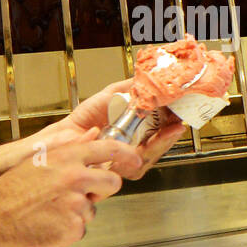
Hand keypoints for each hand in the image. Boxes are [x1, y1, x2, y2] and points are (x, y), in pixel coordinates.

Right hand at [0, 128, 144, 246]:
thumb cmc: (9, 192)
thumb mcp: (38, 160)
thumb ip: (69, 148)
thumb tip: (92, 135)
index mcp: (66, 157)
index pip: (108, 148)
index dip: (126, 154)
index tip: (135, 159)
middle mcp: (75, 177)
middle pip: (112, 181)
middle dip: (104, 187)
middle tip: (85, 192)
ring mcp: (77, 204)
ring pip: (93, 207)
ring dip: (78, 210)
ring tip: (51, 210)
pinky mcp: (75, 228)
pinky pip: (81, 227)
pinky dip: (69, 227)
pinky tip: (50, 223)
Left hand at [44, 79, 187, 176]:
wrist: (64, 135)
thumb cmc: (83, 119)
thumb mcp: (110, 96)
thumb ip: (129, 88)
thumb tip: (146, 76)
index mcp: (132, 132)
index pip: (158, 129)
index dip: (170, 121)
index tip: (181, 109)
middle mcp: (132, 148)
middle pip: (160, 143)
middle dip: (172, 131)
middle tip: (182, 118)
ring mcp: (127, 159)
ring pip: (153, 153)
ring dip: (166, 140)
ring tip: (174, 126)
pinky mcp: (120, 169)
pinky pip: (140, 162)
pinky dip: (152, 148)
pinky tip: (161, 136)